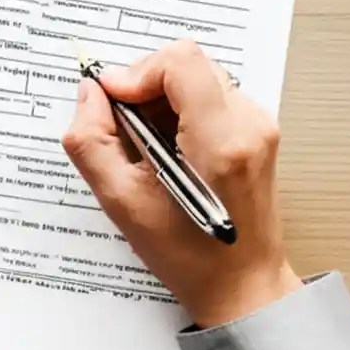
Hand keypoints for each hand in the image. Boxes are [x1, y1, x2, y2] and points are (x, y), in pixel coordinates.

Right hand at [61, 40, 300, 327]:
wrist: (243, 286)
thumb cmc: (189, 257)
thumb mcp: (122, 203)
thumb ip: (92, 141)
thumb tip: (89, 95)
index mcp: (218, 142)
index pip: (181, 62)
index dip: (138, 72)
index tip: (113, 99)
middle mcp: (248, 125)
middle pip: (188, 65)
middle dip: (146, 86)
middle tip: (125, 127)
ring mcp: (259, 127)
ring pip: (198, 77)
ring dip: (162, 99)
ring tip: (147, 145)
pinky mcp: (258, 132)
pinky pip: (212, 96)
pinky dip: (181, 111)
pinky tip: (169, 150)